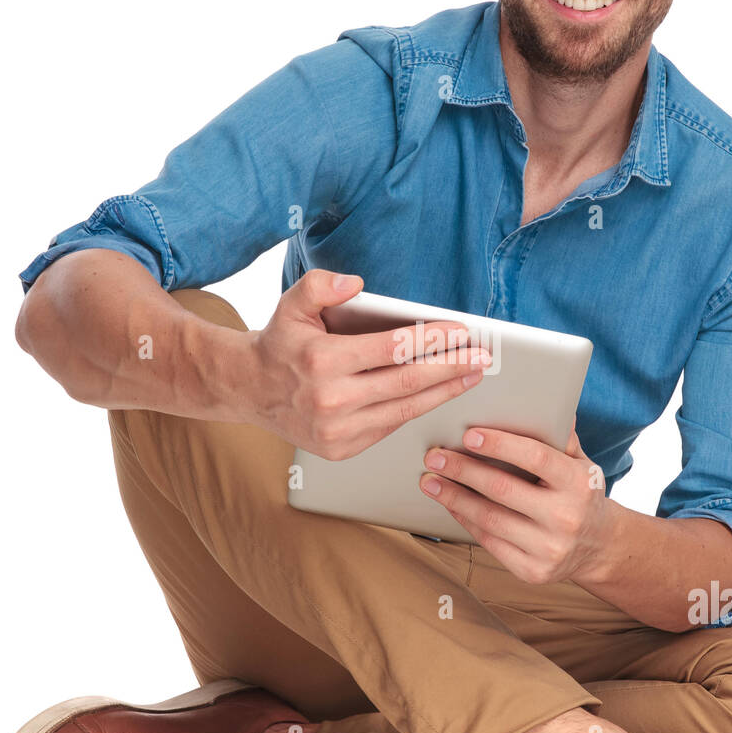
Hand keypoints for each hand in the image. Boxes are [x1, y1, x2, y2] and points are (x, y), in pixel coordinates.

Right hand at [246, 269, 489, 458]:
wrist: (249, 390)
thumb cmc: (280, 344)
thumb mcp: (292, 304)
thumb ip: (321, 285)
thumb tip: (355, 284)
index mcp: (322, 360)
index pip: (393, 347)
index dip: (433, 339)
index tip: (462, 332)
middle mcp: (330, 399)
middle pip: (408, 381)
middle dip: (452, 367)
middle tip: (481, 356)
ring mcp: (337, 430)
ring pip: (405, 409)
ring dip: (444, 392)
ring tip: (470, 375)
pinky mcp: (341, 449)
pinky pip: (389, 427)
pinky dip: (415, 409)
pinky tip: (436, 394)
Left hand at [418, 423, 612, 583]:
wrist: (599, 547)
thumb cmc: (581, 495)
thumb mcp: (582, 464)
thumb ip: (562, 438)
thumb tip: (543, 401)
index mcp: (580, 484)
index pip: (535, 457)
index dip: (500, 445)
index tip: (468, 435)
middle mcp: (566, 517)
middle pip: (502, 489)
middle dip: (462, 470)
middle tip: (434, 457)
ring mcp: (549, 548)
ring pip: (489, 519)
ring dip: (453, 497)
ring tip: (430, 481)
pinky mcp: (532, 571)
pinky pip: (489, 542)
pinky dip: (465, 520)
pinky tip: (450, 504)